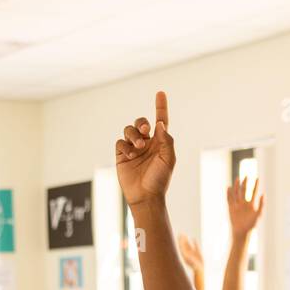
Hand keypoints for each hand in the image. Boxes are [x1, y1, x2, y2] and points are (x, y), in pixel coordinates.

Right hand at [115, 91, 174, 206]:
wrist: (145, 196)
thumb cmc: (160, 179)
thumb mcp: (168, 159)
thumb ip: (165, 140)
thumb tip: (159, 123)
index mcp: (160, 142)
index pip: (160, 120)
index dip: (160, 106)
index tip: (160, 93)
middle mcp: (146, 143)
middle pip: (141, 122)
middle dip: (142, 123)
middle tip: (146, 131)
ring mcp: (133, 148)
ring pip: (129, 130)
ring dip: (133, 135)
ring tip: (138, 147)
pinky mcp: (122, 155)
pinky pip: (120, 142)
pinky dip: (125, 146)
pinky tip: (131, 155)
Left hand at [177, 234, 203, 273]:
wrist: (200, 269)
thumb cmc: (194, 265)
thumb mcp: (190, 260)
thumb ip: (187, 255)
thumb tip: (184, 252)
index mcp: (184, 255)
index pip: (181, 247)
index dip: (180, 242)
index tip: (179, 237)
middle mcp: (187, 254)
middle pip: (183, 246)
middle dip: (182, 240)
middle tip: (181, 234)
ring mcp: (191, 253)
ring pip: (188, 246)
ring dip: (186, 241)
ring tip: (185, 235)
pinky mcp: (196, 253)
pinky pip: (195, 247)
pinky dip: (194, 243)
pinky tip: (193, 238)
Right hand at [226, 177, 263, 239]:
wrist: (241, 232)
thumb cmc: (251, 225)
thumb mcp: (258, 214)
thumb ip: (261, 204)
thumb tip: (263, 194)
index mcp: (251, 204)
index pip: (253, 192)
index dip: (255, 185)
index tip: (257, 178)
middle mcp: (244, 203)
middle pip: (244, 191)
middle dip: (245, 183)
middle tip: (247, 176)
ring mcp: (237, 205)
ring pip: (237, 193)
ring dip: (237, 186)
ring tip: (238, 178)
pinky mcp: (231, 208)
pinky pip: (229, 199)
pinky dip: (229, 193)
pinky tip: (229, 187)